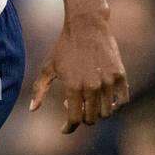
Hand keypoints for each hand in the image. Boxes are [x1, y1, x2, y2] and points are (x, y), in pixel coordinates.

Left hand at [29, 11, 128, 133]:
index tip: (65, 128)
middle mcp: (92, 87)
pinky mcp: (121, 75)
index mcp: (73, 87)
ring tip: (88, 101)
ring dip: (97, 112)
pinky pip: (122, 101)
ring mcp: (108, 82)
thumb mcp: (48, 68)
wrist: (87, 26)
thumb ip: (39, 90)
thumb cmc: (64, 47)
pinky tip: (105, 101)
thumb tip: (32, 110)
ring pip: (106, 113)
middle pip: (91, 119)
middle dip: (82, 118)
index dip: (68, 128)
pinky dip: (114, 106)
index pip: (74, 119)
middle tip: (75, 108)